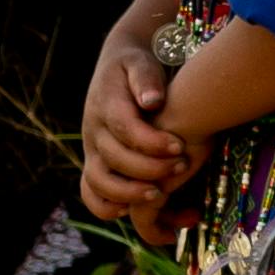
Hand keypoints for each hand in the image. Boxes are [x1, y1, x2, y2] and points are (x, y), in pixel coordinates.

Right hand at [76, 22, 193, 244]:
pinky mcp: (96, 166)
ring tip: (161, 196)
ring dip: (129, 194)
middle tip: (182, 166)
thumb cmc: (137, 66)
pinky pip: (92, 196)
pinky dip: (109, 208)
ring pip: (98, 183)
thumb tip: (152, 101)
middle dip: (149, 168)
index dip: (151, 142)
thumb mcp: (140, 62)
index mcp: (105, 104)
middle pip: (112, 159)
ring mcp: (91, 152)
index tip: (180, 146)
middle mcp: (93, 130)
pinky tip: (138, 211)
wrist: (118, 70)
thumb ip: (145, 78)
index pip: (123, 127)